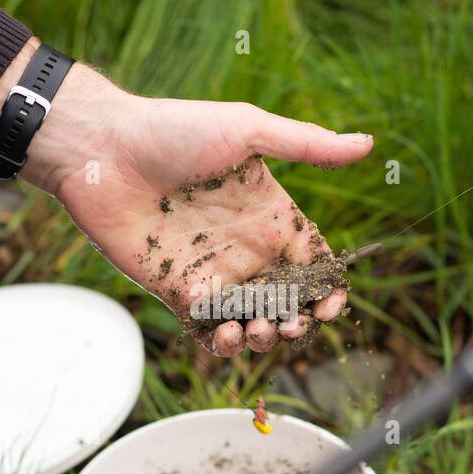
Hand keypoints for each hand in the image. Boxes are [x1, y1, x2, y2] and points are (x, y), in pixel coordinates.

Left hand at [0, 40, 373, 354]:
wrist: (102, 150)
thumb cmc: (173, 130)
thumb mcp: (247, 131)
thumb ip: (307, 146)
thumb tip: (370, 145)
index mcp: (270, 213)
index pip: (314, 261)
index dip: (329, 289)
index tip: (330, 306)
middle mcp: (246, 246)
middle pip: (289, 301)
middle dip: (299, 322)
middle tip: (290, 324)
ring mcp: (212, 271)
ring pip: (253, 322)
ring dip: (264, 338)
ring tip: (256, 330)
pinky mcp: (177, 291)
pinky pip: (209, 330)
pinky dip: (224, 344)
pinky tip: (227, 334)